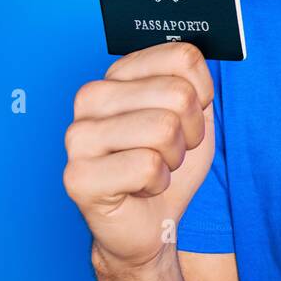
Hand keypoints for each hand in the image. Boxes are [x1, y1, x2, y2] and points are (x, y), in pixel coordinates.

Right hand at [63, 41, 216, 271]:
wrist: (150, 224)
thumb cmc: (168, 166)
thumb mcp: (195, 116)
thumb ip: (196, 82)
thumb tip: (197, 56)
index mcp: (119, 75)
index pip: (182, 57)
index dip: (202, 96)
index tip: (186, 118)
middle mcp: (92, 97)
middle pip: (178, 94)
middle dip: (190, 132)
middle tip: (170, 152)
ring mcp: (79, 136)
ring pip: (164, 128)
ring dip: (173, 159)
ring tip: (154, 169)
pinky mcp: (78, 175)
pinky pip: (147, 166)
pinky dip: (158, 183)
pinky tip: (139, 189)